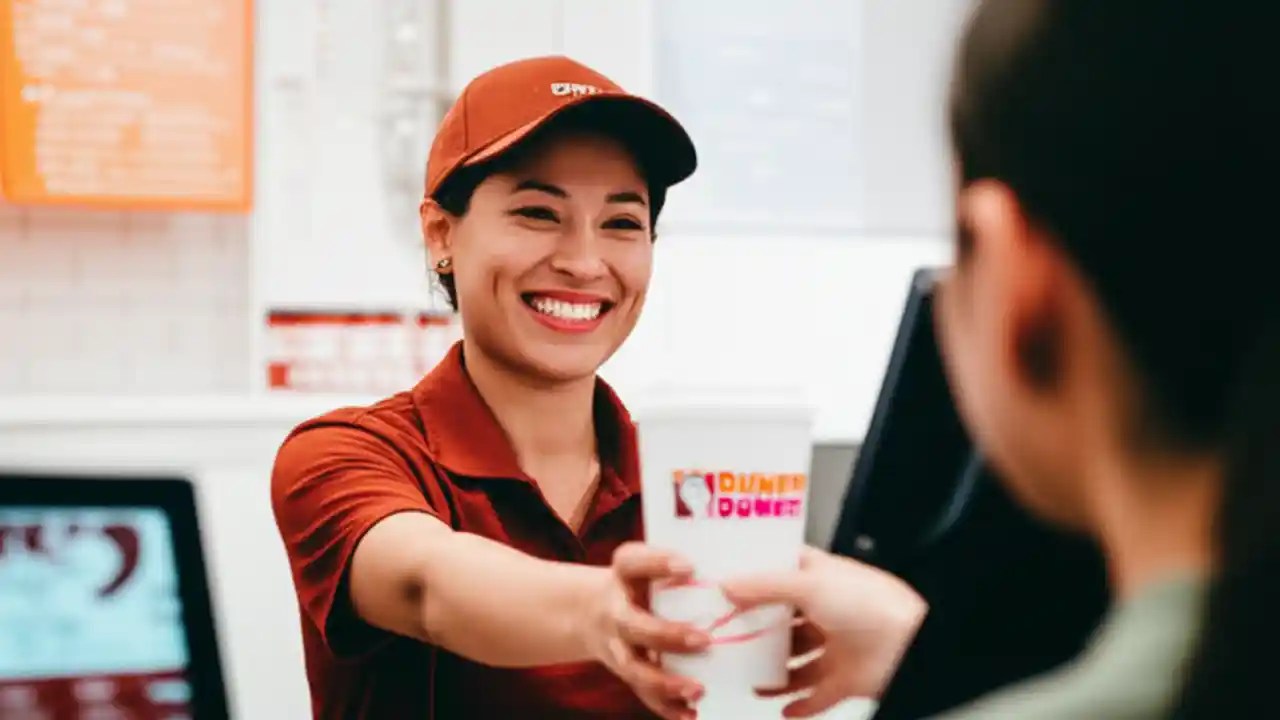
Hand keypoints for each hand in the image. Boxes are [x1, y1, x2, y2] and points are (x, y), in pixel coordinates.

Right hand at [582, 542, 711, 719]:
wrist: (593, 612)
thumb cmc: (643, 582)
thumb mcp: (651, 564)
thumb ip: (685, 567)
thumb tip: (748, 573)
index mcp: (624, 574)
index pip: (631, 562)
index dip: (657, 563)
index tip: (689, 566)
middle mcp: (615, 611)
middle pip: (632, 625)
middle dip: (665, 635)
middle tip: (703, 640)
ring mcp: (617, 646)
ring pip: (634, 668)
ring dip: (664, 682)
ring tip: (698, 689)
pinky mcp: (627, 673)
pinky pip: (643, 695)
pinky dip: (667, 708)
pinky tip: (692, 715)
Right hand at [722, 547, 926, 717]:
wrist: (908, 644)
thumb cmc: (872, 603)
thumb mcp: (809, 583)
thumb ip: (765, 586)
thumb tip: (730, 586)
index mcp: (823, 580)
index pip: (784, 575)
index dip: (758, 580)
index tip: (729, 585)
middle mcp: (829, 613)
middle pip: (786, 623)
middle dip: (760, 632)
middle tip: (729, 634)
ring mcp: (837, 647)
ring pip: (798, 663)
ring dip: (775, 672)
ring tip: (748, 675)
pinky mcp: (845, 680)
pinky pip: (817, 697)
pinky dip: (799, 705)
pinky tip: (782, 707)